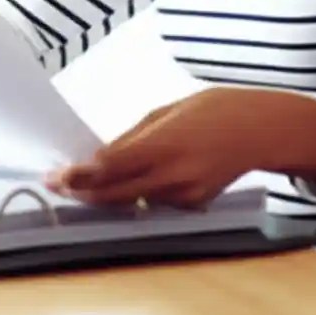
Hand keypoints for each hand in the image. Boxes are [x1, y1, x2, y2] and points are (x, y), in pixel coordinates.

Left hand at [44, 87, 315, 209]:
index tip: (56, 177)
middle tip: (57, 187)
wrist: (259, 129)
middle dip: (83, 193)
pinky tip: (136, 180)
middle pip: (114, 194)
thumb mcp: (164, 112)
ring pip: (133, 201)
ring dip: (108, 194)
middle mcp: (173, 175)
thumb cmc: (212, 110)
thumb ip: (131, 139)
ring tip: (86, 182)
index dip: (79, 176)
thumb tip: (100, 157)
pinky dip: (140, 193)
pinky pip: (156, 202)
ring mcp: (185, 194)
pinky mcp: (195, 204)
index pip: (109, 168)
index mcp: (163, 145)